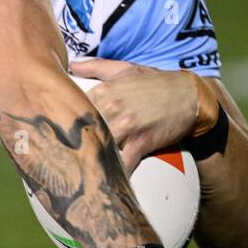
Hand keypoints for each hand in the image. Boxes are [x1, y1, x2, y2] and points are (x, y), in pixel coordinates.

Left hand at [69, 58, 198, 172]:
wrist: (191, 95)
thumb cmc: (156, 81)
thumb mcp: (126, 68)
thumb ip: (96, 66)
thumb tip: (70, 65)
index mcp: (104, 91)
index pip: (74, 108)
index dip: (65, 122)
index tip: (56, 133)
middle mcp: (112, 107)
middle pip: (83, 130)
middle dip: (73, 144)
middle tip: (59, 158)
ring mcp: (128, 126)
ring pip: (100, 146)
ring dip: (90, 159)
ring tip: (76, 173)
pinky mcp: (142, 142)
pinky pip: (124, 162)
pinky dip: (115, 173)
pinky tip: (105, 182)